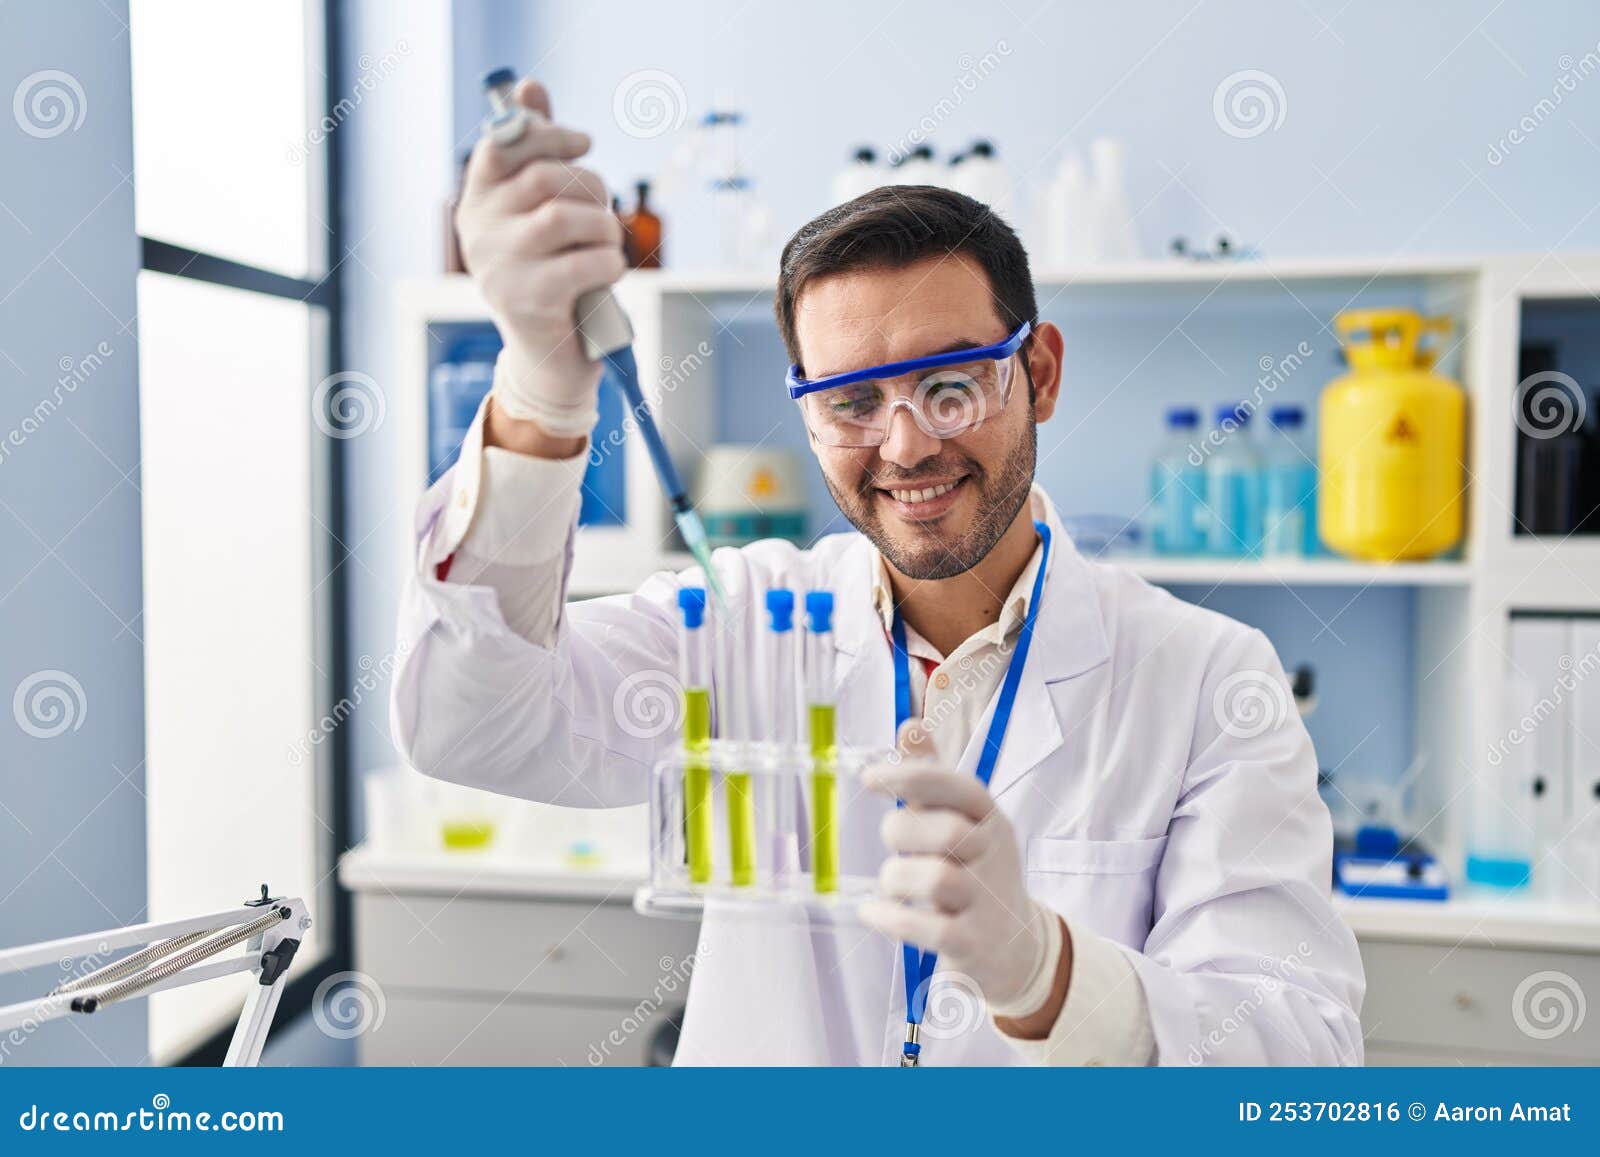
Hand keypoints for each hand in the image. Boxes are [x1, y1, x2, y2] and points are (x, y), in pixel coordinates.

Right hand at [456, 78, 626, 437]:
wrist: (549, 356)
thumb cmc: (549, 271)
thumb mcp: (538, 212)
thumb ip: (534, 150)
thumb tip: (530, 86)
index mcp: (476, 202)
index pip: (503, 144)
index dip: (549, 134)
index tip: (584, 144)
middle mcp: (478, 232)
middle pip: (542, 178)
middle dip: (589, 186)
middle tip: (602, 208)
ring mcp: (500, 269)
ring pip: (564, 217)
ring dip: (603, 226)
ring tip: (608, 244)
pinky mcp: (530, 302)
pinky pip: (588, 261)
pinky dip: (611, 262)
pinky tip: (608, 274)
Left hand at [859, 721, 1059, 1016]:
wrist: (1017, 947)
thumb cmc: (976, 869)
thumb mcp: (963, 820)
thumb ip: (932, 776)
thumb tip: (909, 725)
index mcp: (990, 818)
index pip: (958, 786)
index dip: (912, 776)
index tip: (869, 777)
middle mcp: (994, 855)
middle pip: (945, 831)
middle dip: (902, 832)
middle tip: (895, 846)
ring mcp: (987, 901)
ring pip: (935, 879)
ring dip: (896, 879)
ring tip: (892, 884)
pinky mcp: (973, 943)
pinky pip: (927, 927)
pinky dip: (891, 918)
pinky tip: (874, 912)